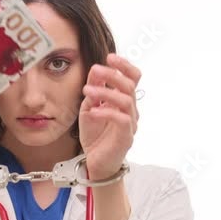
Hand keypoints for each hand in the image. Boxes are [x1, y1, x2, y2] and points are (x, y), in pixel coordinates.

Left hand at [78, 53, 140, 179]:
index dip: (124, 65)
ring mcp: (131, 123)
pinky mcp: (126, 137)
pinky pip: (121, 119)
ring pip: (126, 100)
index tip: (109, 57)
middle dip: (112, 75)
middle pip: (129, 86)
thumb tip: (96, 68)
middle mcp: (131, 110)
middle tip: (95, 69)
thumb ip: (94, 90)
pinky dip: (105, 112)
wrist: (96, 163)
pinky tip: (92, 111)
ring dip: (106, 92)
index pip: (133, 78)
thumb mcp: (90, 108)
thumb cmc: (95, 135)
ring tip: (87, 91)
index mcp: (125, 101)